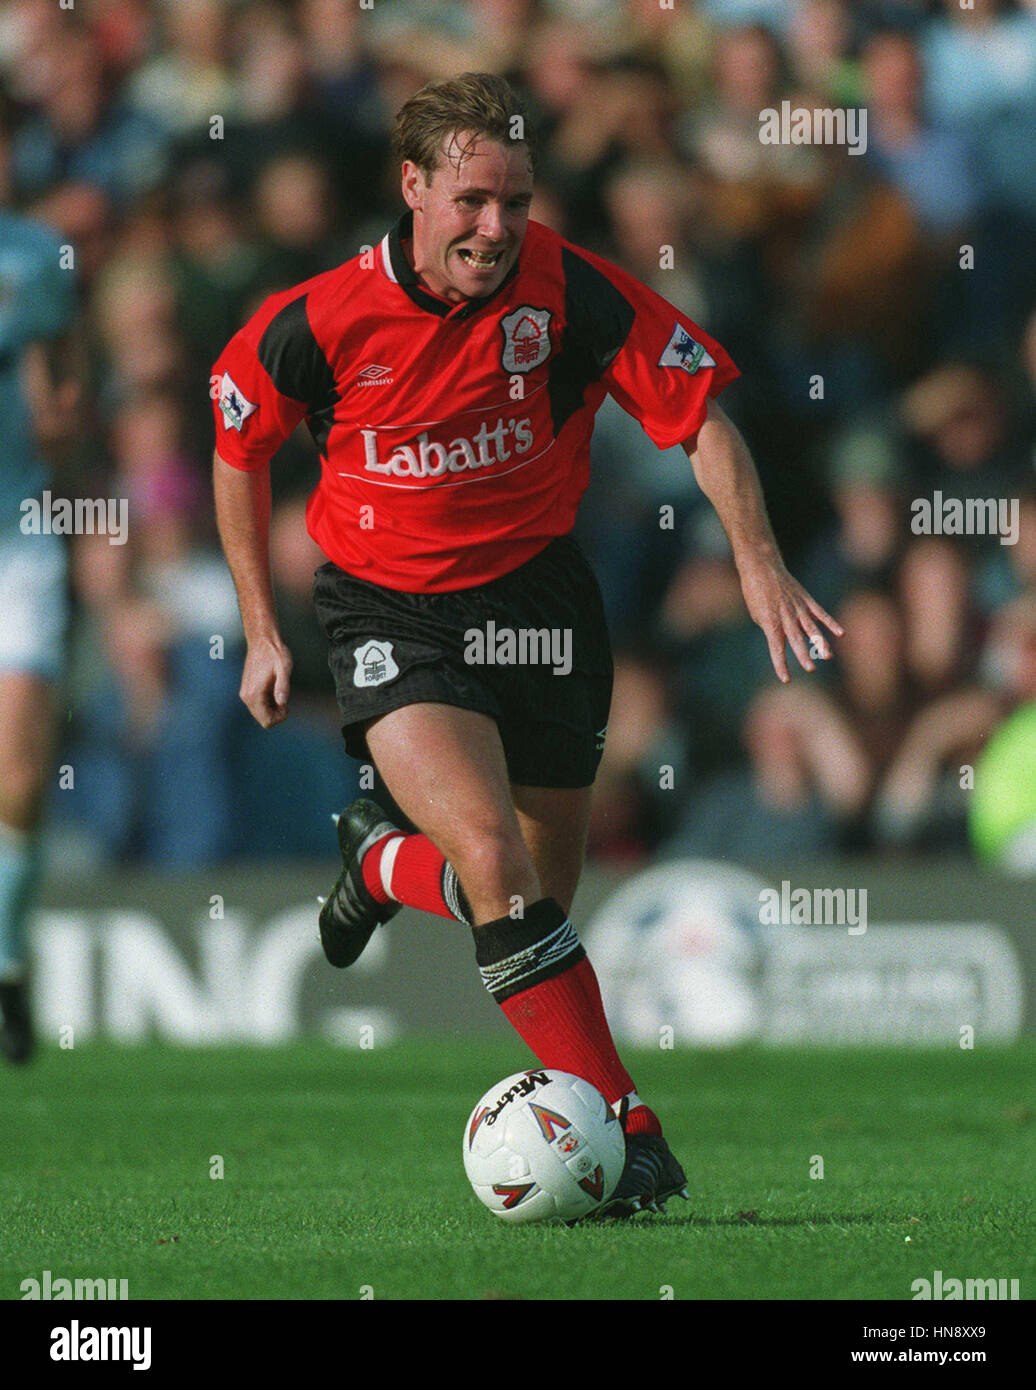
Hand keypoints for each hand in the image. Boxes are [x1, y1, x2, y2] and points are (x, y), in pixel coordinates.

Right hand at [239, 634, 291, 727]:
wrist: (262, 640)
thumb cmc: (275, 653)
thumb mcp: (284, 668)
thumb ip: (283, 686)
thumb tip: (282, 703)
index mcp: (254, 694)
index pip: (267, 721)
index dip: (280, 717)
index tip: (286, 704)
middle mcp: (246, 697)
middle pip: (263, 720)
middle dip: (276, 714)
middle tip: (284, 697)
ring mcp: (245, 694)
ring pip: (260, 713)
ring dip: (273, 708)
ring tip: (279, 691)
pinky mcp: (247, 690)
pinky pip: (258, 705)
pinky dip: (268, 702)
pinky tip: (273, 688)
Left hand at [737, 552, 843, 681]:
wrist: (762, 567)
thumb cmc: (755, 593)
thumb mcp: (757, 614)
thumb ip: (772, 628)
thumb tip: (783, 641)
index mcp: (771, 622)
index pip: (777, 648)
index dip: (781, 664)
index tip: (786, 679)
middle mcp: (786, 616)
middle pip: (796, 639)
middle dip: (803, 654)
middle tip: (810, 669)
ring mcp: (798, 607)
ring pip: (811, 627)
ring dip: (820, 642)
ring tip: (828, 655)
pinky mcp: (806, 600)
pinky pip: (820, 613)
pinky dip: (831, 623)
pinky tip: (841, 633)